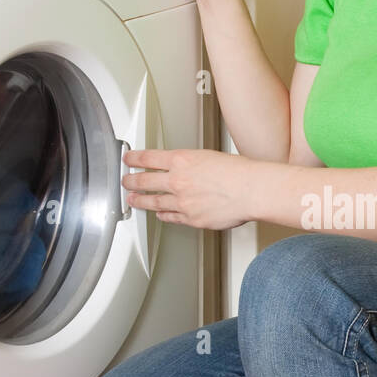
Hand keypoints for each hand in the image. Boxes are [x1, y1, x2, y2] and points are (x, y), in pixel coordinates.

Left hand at [122, 147, 254, 228]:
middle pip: (145, 181)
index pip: (148, 158)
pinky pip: (171, 217)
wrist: (251, 190)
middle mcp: (178, 181)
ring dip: (140, 200)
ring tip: (133, 200)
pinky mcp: (191, 219)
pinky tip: (159, 214)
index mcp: (182, 160)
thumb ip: (191, 164)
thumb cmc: (239, 172)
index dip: (134, 159)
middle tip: (126, 181)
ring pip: (154, 202)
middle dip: (131, 181)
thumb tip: (182, 169)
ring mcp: (182, 202)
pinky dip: (163, 215)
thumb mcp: (209, 157)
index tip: (128, 160)